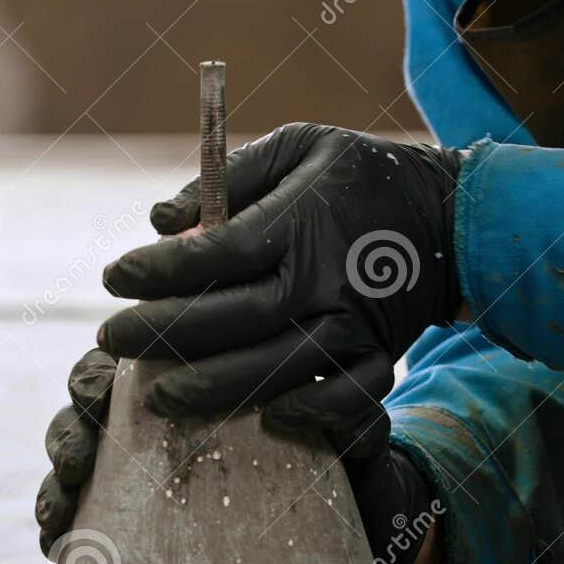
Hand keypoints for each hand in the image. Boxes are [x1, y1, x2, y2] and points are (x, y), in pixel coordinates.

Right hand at [35, 349, 440, 563]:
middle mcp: (149, 419)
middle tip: (79, 461)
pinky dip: (57, 528)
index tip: (100, 394)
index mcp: (188, 379)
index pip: (126, 366)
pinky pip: (76, 519)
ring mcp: (129, 469)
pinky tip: (54, 545)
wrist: (335, 524)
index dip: (99, 377)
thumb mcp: (341, 440)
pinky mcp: (120, 518)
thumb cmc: (333, 467)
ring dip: (55, 483)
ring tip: (60, 511)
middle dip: (69, 433)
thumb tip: (360, 418)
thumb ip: (345, 423)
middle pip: (84, 412)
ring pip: (71, 460)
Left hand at [95, 123, 463, 444]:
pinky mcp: (381, 355)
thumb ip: (230, 177)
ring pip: (274, 369)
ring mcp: (354, 325)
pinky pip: (344, 398)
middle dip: (165, 333)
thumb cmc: (360, 175)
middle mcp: (325, 279)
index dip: (158, 270)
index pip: (217, 253)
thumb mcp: (300, 145)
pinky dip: (306, 412)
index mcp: (302, 221)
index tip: (115, 277)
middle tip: (114, 340)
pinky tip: (262, 418)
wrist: (450, 213)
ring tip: (158, 396)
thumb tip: (159, 218)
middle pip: (234, 319)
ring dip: (211, 388)